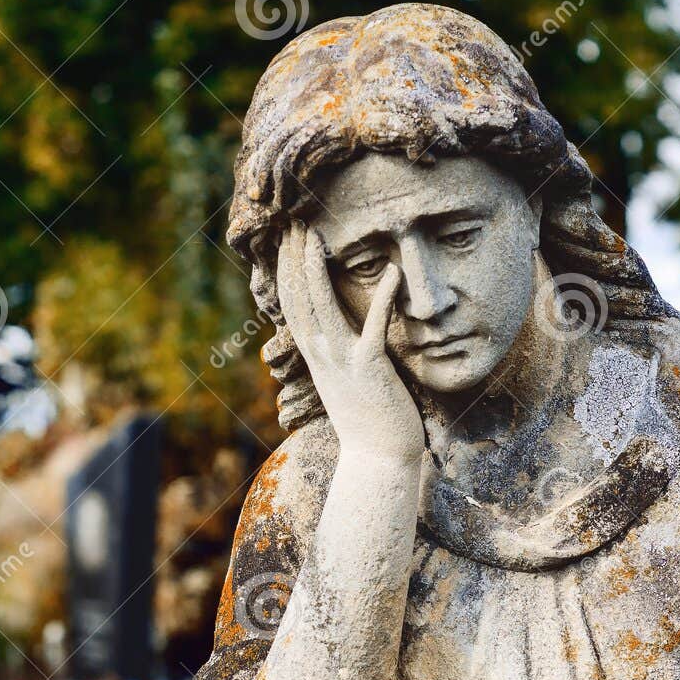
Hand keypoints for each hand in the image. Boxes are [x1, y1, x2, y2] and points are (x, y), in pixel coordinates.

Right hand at [277, 221, 424, 463]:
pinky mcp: (370, 368)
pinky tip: (392, 271)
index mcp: (315, 354)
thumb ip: (335, 351)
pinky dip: (382, 297)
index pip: (292, 302)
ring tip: (316, 235)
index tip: (287, 236)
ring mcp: (343, 360)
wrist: (378, 458)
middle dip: (293, 257)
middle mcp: (321, 354)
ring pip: (322, 306)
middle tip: (292, 220)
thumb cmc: (367, 419)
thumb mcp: (342, 378)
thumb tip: (328, 330)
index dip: (286, 267)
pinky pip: (373, 326)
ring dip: (316, 269)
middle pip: (298, 297)